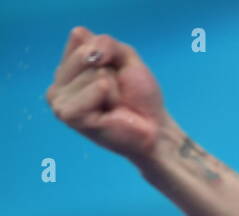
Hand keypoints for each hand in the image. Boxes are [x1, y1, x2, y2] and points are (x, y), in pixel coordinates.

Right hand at [45, 26, 167, 160]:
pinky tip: (111, 113)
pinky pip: (98, 88)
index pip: (80, 36)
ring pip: (93, 72)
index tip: (116, 72)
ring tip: (114, 106)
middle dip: (111, 71)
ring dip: (114, 89)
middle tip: (118, 93)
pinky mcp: (69, 115)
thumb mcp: (126, 58)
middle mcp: (56, 83)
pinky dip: (112, 97)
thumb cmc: (139, 96)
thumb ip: (106, 42)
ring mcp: (58, 100)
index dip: (109, 53)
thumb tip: (87, 48)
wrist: (154, 128)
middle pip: (86, 53)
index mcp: (66, 68)